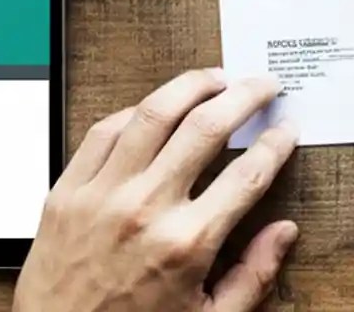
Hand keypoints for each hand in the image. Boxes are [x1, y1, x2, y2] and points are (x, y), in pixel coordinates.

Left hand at [13, 69, 298, 311]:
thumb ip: (253, 276)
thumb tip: (284, 233)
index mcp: (187, 244)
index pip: (248, 174)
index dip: (276, 143)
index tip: (287, 129)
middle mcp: (145, 210)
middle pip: (206, 127)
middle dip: (245, 97)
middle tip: (263, 85)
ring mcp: (102, 196)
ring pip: (152, 114)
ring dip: (191, 86)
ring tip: (215, 77)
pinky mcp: (67, 192)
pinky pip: (102, 131)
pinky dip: (134, 110)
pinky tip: (155, 106)